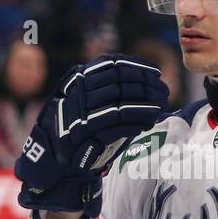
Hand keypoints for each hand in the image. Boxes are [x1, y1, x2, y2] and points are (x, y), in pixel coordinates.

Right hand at [14, 55, 168, 215]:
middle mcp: (77, 92)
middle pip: (119, 83)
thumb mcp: (84, 96)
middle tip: (164, 91)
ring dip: (145, 105)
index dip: (137, 66)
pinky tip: (148, 122)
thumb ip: (105, 85)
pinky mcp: (85, 135)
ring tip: (160, 107)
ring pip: (120, 105)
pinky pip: (116, 126)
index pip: (111, 64)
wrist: (52, 154)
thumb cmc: (75, 123)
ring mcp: (80, 113)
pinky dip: (135, 123)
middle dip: (146, 86)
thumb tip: (145, 76)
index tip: (156, 72)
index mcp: (77, 77)